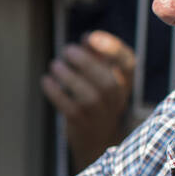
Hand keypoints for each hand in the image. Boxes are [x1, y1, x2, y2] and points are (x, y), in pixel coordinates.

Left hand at [41, 30, 135, 169]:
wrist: (96, 139)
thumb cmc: (97, 99)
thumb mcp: (101, 77)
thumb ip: (95, 57)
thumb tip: (87, 38)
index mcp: (124, 82)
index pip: (128, 62)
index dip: (111, 48)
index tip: (91, 36)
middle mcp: (117, 99)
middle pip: (107, 81)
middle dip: (86, 63)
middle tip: (67, 50)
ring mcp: (100, 114)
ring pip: (89, 96)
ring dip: (69, 77)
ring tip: (55, 64)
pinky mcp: (82, 124)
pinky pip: (69, 108)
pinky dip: (56, 93)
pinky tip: (46, 80)